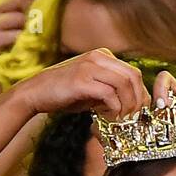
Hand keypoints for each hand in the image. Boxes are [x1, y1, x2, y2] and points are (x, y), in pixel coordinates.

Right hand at [15, 49, 148, 118]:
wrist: (35, 93)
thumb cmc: (64, 94)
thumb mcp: (91, 88)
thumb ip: (110, 90)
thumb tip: (131, 104)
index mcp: (102, 56)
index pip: (133, 73)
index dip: (140, 94)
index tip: (138, 112)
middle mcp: (98, 57)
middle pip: (133, 76)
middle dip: (138, 100)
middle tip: (134, 118)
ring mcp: (89, 67)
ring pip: (124, 84)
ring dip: (127, 105)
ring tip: (121, 119)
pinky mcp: (81, 81)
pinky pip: (109, 94)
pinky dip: (113, 109)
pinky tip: (108, 118)